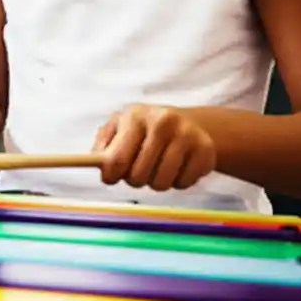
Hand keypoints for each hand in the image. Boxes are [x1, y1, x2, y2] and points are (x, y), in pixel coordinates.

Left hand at [93, 104, 216, 190]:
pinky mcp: (206, 150)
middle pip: (138, 176)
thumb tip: (94, 162)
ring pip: (161, 184)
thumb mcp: (118, 128)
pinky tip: (177, 167)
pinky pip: (184, 184)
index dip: (110, 175)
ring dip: (155, 183)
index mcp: (135, 116)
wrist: (187, 122)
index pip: (117, 159)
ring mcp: (187, 134)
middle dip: (133, 180)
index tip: (111, 178)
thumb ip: (102, 146)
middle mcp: (162, 121)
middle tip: (137, 171)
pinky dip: (178, 182)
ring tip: (157, 167)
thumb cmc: (142, 130)